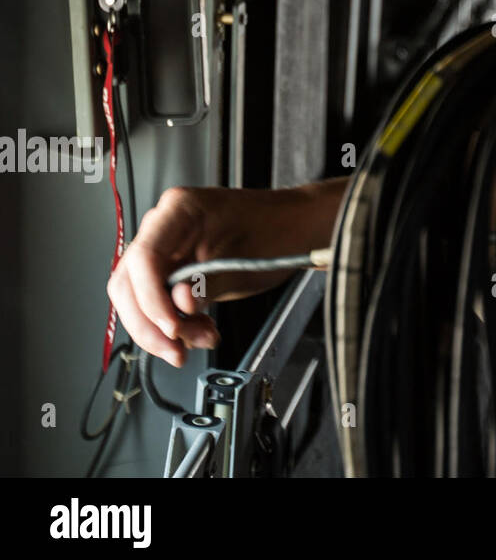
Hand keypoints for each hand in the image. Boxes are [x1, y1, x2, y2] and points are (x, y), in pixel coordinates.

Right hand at [106, 181, 340, 366]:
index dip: (151, 300)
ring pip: (142, 297)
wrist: (298, 228)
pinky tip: (201, 331)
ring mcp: (169, 246)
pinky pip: (161, 299)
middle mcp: (165, 226)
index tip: (172, 327)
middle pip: (131, 283)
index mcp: (178, 210)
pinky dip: (177, 321)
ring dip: (166, 327)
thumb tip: (178, 306)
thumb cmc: (278, 231)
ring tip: (201, 338)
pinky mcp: (177, 266)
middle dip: (152, 323)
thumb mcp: (242, 264)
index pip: (143, 259)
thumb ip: (205, 285)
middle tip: (177, 349)